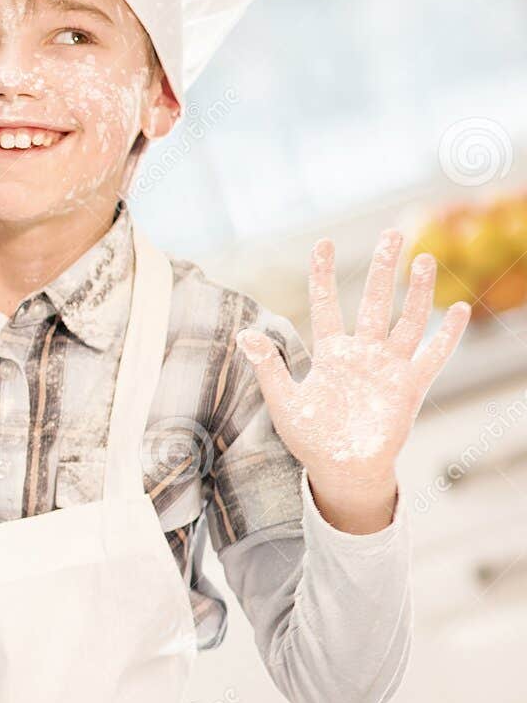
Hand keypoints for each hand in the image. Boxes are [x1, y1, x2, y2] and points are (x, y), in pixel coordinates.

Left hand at [238, 230, 468, 532]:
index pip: (326, 303)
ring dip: (417, 291)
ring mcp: (389, 367)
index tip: (323, 242)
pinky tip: (459, 311)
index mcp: (330, 352)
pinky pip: (432, 356)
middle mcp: (362, 352)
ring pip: (407, 320)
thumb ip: (268, 366)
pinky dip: (446, 335)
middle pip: (374, 301)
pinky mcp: (410, 386)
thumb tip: (244, 334)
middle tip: (391, 233)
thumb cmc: (310, 437)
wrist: (341, 469)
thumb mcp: (283, 401)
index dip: (324, 274)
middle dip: (381, 268)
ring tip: (423, 259)